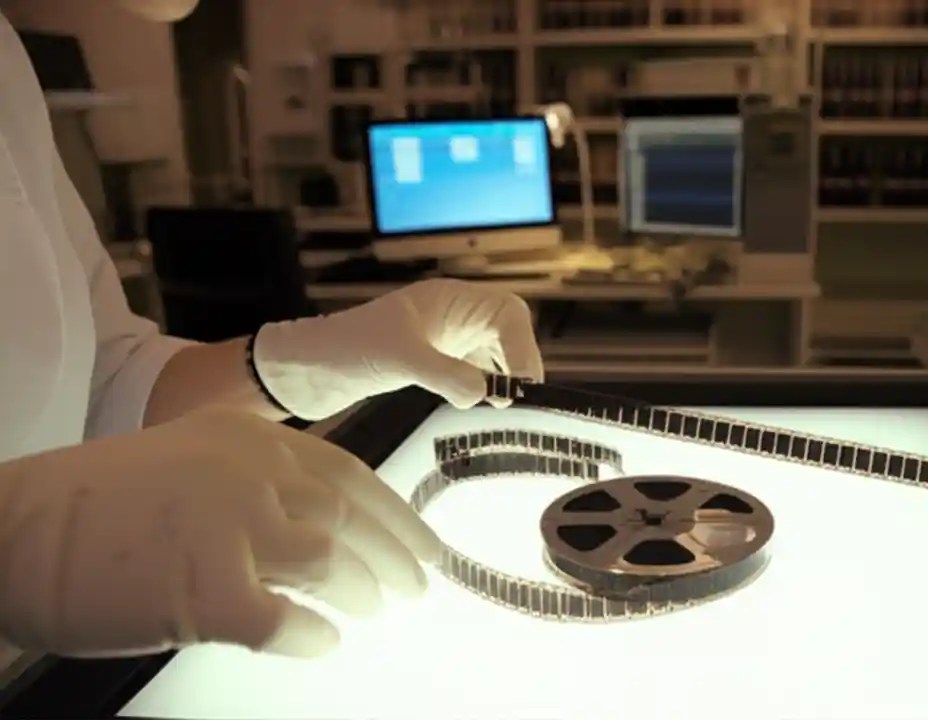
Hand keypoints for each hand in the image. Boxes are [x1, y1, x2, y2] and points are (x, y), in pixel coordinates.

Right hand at [0, 409, 439, 657]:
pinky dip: (312, 635)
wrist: (12, 529)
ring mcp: (229, 529)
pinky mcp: (204, 591)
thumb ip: (260, 483)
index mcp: (251, 441)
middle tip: (416, 588)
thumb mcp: (193, 463)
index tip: (429, 546)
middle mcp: (249, 474)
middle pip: (354, 521)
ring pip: (333, 566)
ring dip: (362, 594)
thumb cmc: (98, 507)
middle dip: (397, 559)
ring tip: (373, 612)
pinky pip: (286, 622)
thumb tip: (330, 529)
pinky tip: (320, 642)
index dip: (400, 517)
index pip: (354, 476)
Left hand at [254, 278, 542, 419]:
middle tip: (520, 398)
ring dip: (504, 376)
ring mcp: (444, 341)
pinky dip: (484, 388)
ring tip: (504, 405)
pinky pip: (474, 372)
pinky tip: (480, 408)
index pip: (506, 313)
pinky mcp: (432, 365)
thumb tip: (486, 393)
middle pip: (507, 331)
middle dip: (519, 360)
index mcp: (449, 300)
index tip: (522, 382)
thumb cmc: (346, 348)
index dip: (521, 345)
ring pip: (494, 353)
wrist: (303, 369)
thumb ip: (445, 373)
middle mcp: (452, 317)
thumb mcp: (399, 358)